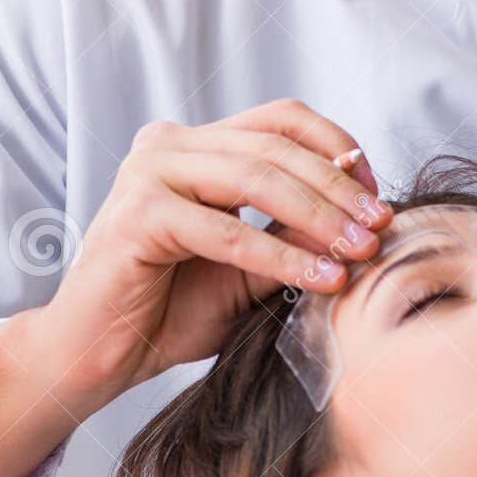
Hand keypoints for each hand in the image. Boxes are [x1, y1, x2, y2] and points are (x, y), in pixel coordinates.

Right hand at [40, 99, 391, 404]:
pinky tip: (321, 279)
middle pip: (274, 146)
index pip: (281, 119)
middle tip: (381, 227)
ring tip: (359, 252)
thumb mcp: (250, 268)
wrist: (96, 357)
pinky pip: (229, 230)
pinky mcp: (138, 213)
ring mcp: (147, 173)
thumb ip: (295, 233)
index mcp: (192, 145)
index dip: (337, 147)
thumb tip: (365, 211)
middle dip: (338, 188)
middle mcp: (166, 145)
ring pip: (256, 177)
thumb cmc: (169, 313)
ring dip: (319, 217)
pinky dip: (282, 255)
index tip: (377, 194)